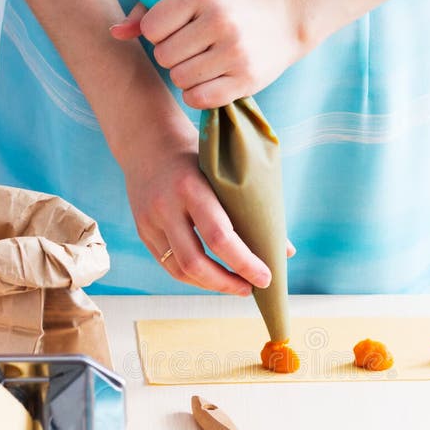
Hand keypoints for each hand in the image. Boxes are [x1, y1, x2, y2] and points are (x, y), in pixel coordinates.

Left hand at [110, 0, 301, 108]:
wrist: (283, 21)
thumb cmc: (228, 6)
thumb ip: (148, 10)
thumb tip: (114, 32)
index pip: (152, 28)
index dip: (157, 33)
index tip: (175, 30)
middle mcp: (220, 20)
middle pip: (164, 57)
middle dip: (171, 56)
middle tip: (190, 49)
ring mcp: (235, 52)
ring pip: (180, 79)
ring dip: (184, 76)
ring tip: (201, 64)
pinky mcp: (245, 80)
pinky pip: (199, 98)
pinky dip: (196, 94)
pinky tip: (207, 82)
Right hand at [121, 120, 294, 293]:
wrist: (146, 140)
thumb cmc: (198, 155)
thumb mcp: (224, 171)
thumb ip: (253, 209)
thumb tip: (285, 251)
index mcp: (190, 187)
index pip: (219, 237)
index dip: (244, 263)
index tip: (265, 277)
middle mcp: (166, 207)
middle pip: (196, 262)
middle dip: (227, 282)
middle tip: (251, 288)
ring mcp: (150, 222)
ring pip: (181, 270)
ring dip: (211, 285)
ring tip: (236, 286)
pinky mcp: (143, 232)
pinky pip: (169, 265)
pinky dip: (195, 277)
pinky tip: (214, 277)